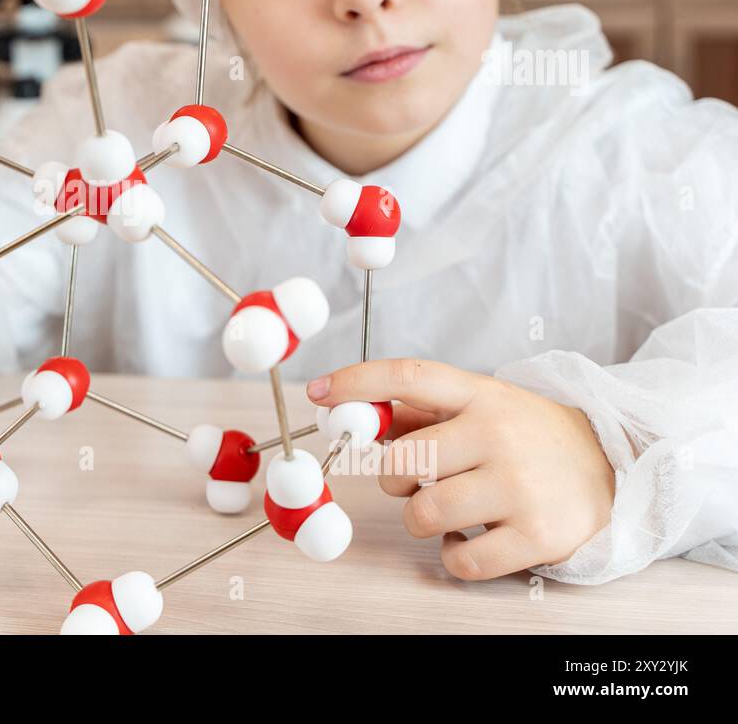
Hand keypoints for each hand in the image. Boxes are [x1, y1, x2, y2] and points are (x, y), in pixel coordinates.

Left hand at [305, 358, 615, 579]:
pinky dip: (453, 555)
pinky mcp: (537, 535)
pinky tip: (473, 537)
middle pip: (404, 459)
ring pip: (423, 512)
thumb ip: (423, 412)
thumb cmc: (529, 438)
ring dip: (424, 518)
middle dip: (395, 477)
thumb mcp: (484, 407)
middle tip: (420, 479)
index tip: (319, 394)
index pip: (411, 376)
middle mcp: (499, 434)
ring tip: (453, 510)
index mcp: (482, 395)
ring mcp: (519, 486)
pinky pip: (458, 559)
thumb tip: (357, 416)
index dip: (358, 382)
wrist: (615, 469)